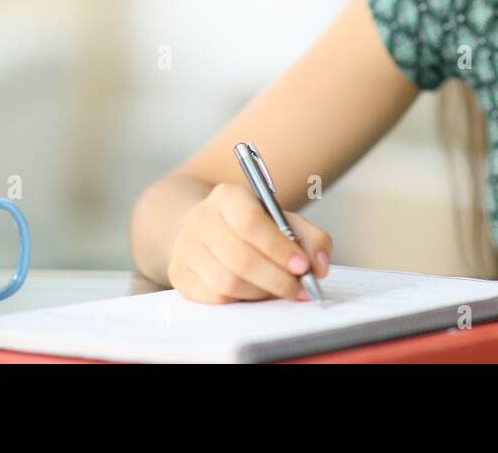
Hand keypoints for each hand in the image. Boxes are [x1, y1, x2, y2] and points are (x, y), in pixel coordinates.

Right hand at [167, 182, 332, 303]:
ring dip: (260, 293)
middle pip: (240, 257)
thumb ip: (311, 239)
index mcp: (227, 196)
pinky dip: (240, 301)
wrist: (209, 231)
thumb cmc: (253, 228)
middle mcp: (200, 218)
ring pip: (227, 282)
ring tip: (278, 290)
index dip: (278, 247)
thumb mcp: (284, 222)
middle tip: (299, 289)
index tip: (302, 266)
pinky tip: (254, 293)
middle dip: (276, 279)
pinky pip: (213, 298)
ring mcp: (185, 247)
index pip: (250, 221)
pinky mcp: (179, 274)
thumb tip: (319, 266)